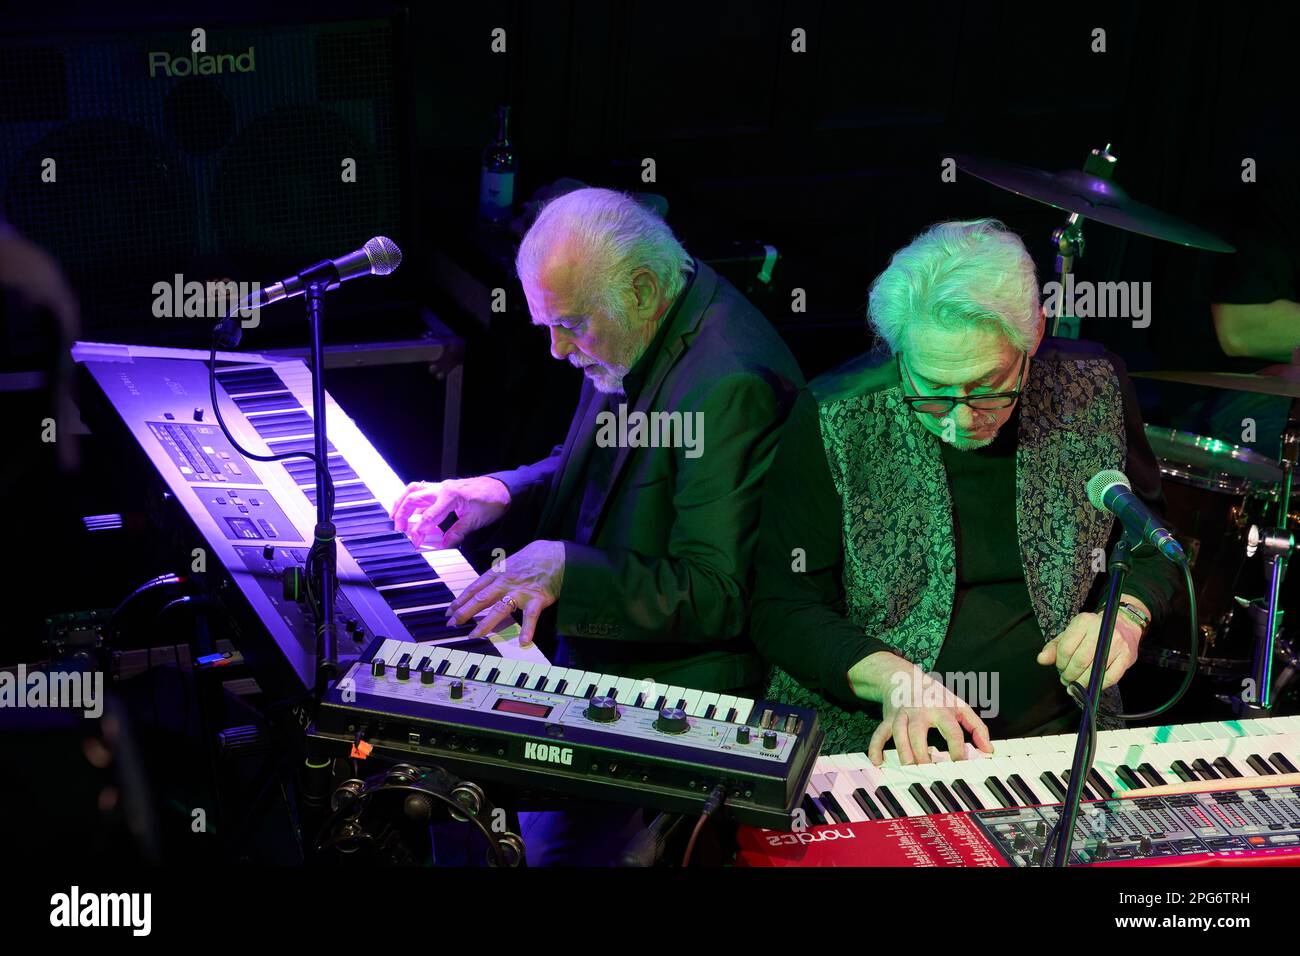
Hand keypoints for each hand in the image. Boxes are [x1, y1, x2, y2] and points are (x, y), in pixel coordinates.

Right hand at [390, 476, 509, 548]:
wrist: (503, 489)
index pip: (428, 516)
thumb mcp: (475, 521)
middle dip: (403, 514)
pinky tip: (409, 510)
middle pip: (414, 499)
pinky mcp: (443, 489)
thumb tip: (443, 545)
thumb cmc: (492, 501)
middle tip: (399, 530)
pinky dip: (411, 500)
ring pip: (414, 490)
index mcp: (450, 496)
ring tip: (395, 517)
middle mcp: (442, 488)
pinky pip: (422, 491)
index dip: (419, 531)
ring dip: (402, 502)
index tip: (415, 542)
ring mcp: (442, 486)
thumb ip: (457, 533)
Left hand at [447, 540, 565, 644]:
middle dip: (464, 612)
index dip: (460, 600)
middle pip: (481, 598)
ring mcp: (521, 591)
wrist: (560, 554)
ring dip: (485, 623)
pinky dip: (527, 629)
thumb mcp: (513, 558)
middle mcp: (507, 582)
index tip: (450, 610)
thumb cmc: (538, 554)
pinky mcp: (537, 599)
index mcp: (500, 571)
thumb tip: (490, 580)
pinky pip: (531, 616)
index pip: (475, 587)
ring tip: (474, 635)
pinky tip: (523, 642)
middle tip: (452, 624)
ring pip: (499, 609)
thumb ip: (501, 571)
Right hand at [849, 652, 992, 765]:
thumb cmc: (936, 696)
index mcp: (940, 708)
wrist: (905, 677)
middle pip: (919, 733)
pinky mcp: (888, 719)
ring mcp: (902, 715)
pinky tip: (877, 761)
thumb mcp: (959, 706)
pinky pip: (879, 733)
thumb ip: (977, 727)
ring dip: (902, 751)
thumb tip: (988, 749)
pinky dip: (875, 747)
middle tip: (930, 770)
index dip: (957, 749)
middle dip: (922, 753)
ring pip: (898, 734)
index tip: (961, 764)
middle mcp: (919, 711)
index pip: (951, 730)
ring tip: (908, 766)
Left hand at [1036, 599, 1146, 689]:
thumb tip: (1041, 659)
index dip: (1060, 664)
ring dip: (1083, 683)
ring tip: (1077, 686)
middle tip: (1067, 681)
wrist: (1124, 624)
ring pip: (1095, 670)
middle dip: (1070, 676)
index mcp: (1083, 621)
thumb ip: (1055, 646)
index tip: (1060, 669)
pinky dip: (1099, 685)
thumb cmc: (1093, 631)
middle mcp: (1101, 630)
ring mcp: (1116, 643)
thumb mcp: (1071, 633)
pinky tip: (1092, 686)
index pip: (1066, 648)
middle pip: (1080, 661)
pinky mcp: (1127, 656)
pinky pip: (1111, 677)